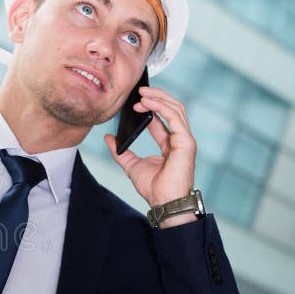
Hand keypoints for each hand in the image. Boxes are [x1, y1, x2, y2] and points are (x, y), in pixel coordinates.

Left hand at [104, 85, 195, 210]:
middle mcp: (179, 139)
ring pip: (176, 109)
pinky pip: (175, 117)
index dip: (150, 106)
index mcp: (169, 143)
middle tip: (139, 90)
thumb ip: (120, 151)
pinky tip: (148, 103)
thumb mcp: (130, 165)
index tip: (134, 102)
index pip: (163, 118)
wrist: (163, 202)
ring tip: (142, 93)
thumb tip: (108, 138)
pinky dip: (161, 107)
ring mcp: (185, 140)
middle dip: (156, 97)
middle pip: (172, 109)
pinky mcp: (186, 142)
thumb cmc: (153, 188)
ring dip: (159, 98)